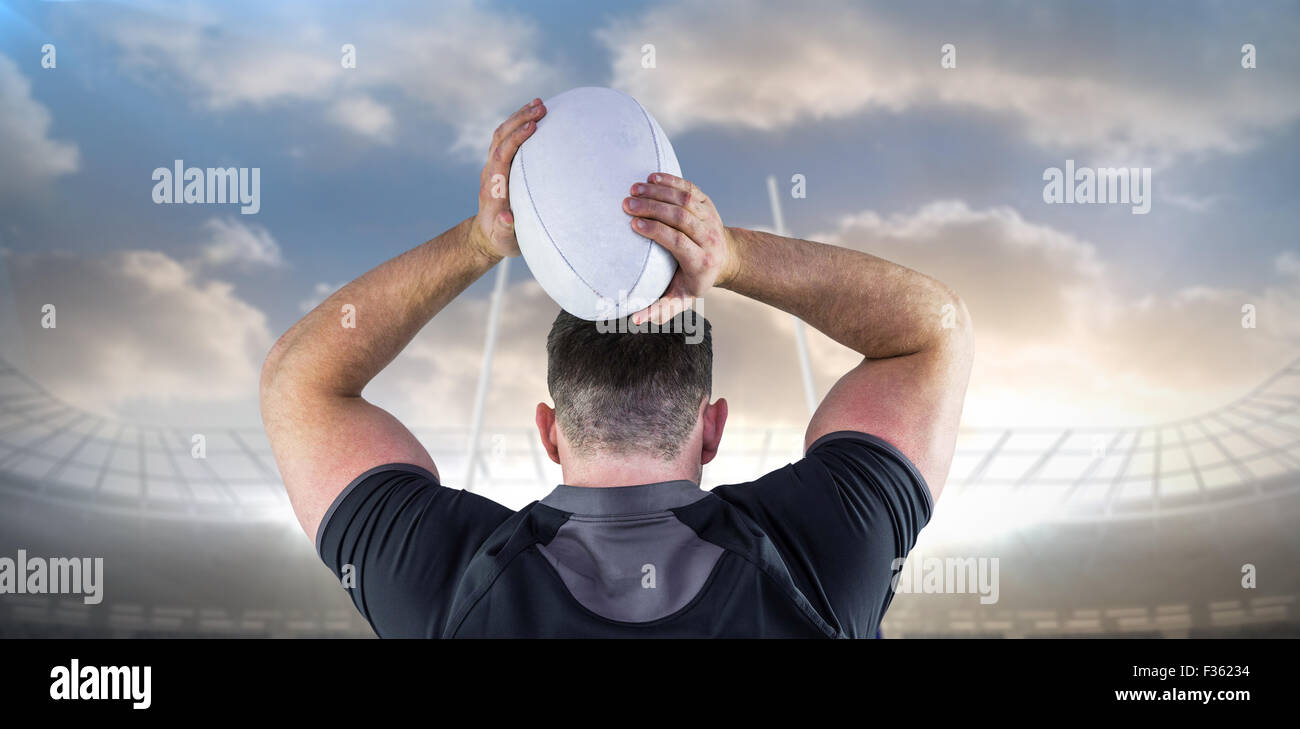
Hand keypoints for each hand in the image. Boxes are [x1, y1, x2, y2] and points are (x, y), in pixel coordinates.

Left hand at [469, 98, 546, 260]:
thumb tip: (506, 217)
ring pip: (502, 135)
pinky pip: (506, 139)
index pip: (501, 157)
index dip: (516, 140)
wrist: (487, 235)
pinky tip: (534, 115)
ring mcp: (493, 167)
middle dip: (519, 120)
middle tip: (542, 107)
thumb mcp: (505, 241)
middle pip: (500, 139)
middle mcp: (491, 174)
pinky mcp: (499, 165)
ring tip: (540, 103)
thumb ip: (506, 230)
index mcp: (494, 189)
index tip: (533, 126)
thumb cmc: (502, 240)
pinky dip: (518, 124)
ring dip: (519, 117)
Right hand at [624, 173, 735, 323]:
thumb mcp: (681, 299)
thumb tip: (636, 320)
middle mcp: (708, 238)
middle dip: (653, 207)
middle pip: (680, 217)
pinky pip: (689, 188)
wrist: (725, 259)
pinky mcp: (707, 204)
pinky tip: (651, 177)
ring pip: (685, 199)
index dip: (656, 230)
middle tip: (627, 203)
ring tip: (634, 188)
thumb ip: (660, 309)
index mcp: (701, 261)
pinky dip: (671, 180)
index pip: (678, 241)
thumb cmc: (695, 280)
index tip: (634, 224)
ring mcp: (710, 218)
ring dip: (658, 191)